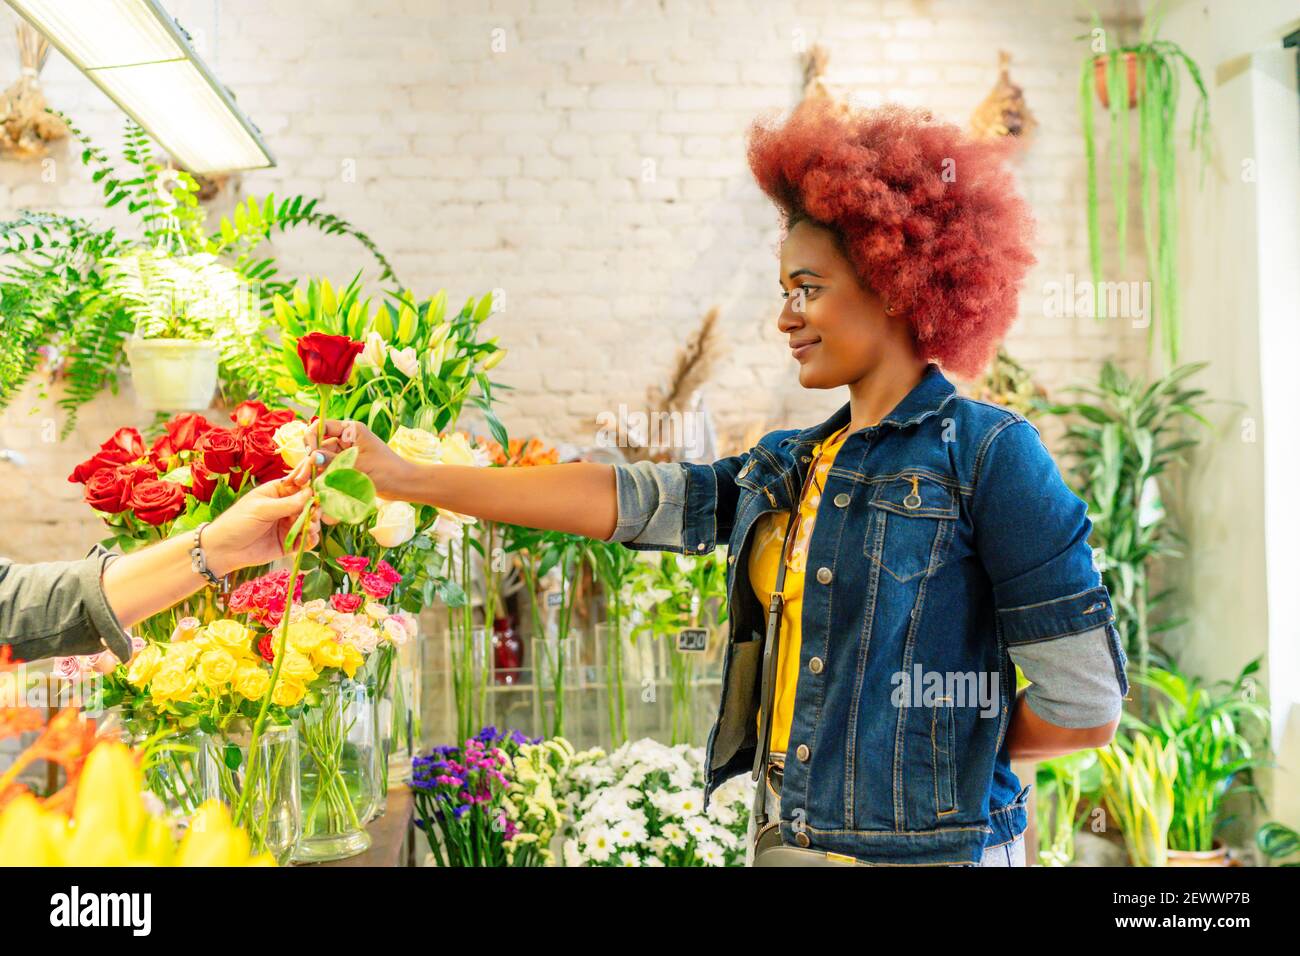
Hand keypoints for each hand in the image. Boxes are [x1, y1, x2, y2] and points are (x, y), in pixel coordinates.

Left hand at [200, 475, 320, 576]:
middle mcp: (286, 507)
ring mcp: (289, 524)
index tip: (319, 491)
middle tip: (313, 514)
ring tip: (309, 528)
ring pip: (311, 521)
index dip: (311, 485)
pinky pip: (307, 539)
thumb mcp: (261, 509)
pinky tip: (307, 539)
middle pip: (309, 503)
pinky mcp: (290, 542)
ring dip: (315, 523)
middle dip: (315, 508)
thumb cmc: (237, 522)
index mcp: (278, 492)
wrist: (224, 551)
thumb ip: (287, 504)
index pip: (300, 484)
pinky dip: (311, 539)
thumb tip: (310, 494)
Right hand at [295, 419, 406, 498]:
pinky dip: (322, 477)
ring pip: (322, 459)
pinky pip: (330, 469)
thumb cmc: (387, 471)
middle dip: (309, 461)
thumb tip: (312, 457)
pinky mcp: (347, 466)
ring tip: (303, 485)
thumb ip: (334, 461)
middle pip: (319, 445)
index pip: (322, 427)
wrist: (404, 485)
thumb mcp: (359, 466)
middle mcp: (346, 439)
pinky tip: (314, 488)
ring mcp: (346, 453)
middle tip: (300, 479)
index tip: (310, 455)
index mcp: (351, 430)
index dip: (312, 438)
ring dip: (313, 471)